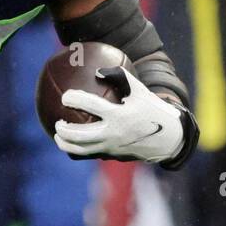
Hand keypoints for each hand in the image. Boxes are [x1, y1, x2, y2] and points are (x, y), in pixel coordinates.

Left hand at [54, 67, 184, 162]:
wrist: (167, 138)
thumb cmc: (152, 110)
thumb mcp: (140, 90)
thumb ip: (120, 76)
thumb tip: (98, 70)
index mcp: (119, 115)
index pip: (91, 106)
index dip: (75, 99)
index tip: (65, 96)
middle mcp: (113, 133)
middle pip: (80, 135)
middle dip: (64, 130)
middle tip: (57, 122)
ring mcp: (111, 147)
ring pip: (81, 149)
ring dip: (65, 144)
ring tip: (58, 136)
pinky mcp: (112, 155)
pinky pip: (90, 154)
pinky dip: (77, 150)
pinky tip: (72, 143)